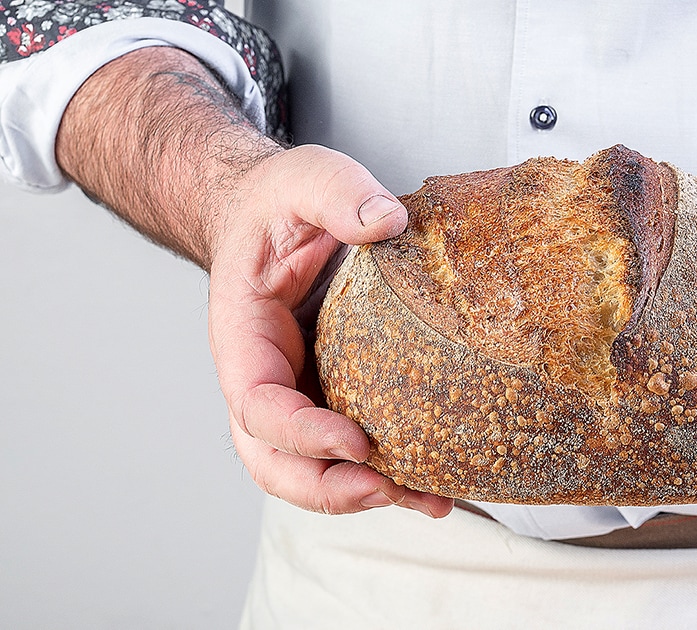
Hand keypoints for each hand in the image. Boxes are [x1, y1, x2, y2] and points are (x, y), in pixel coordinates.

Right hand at [208, 145, 453, 515]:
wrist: (276, 213)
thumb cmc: (280, 201)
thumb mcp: (304, 178)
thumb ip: (337, 192)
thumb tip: (388, 221)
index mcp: (244, 336)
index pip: (258, 405)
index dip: (302, 433)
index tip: (357, 441)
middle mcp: (266, 378)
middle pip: (274, 461)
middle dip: (327, 489)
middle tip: (388, 490)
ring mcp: (300, 393)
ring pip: (313, 470)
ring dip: (366, 496)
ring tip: (432, 502)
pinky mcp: (338, 395)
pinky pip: (353, 451)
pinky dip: (392, 474)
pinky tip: (442, 485)